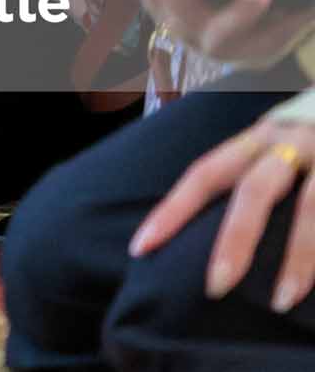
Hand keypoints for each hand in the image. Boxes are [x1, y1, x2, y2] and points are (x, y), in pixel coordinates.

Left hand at [132, 116, 314, 311]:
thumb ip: (247, 174)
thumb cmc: (306, 138)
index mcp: (254, 139)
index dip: (172, 210)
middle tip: (214, 288)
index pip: (204, 174)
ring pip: (310, 208)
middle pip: (254, 190)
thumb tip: (203, 232)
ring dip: (297, 259)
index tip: (141, 248)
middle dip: (233, 240)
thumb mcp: (273, 142)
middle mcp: (286, 143)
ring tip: (280, 302)